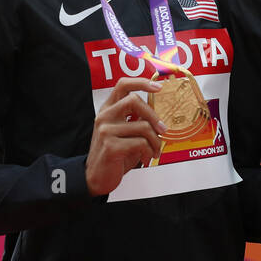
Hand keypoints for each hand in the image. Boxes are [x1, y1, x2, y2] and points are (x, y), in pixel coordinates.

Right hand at [85, 77, 166, 196]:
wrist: (97, 177)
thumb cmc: (116, 154)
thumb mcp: (127, 133)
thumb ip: (138, 120)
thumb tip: (160, 114)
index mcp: (109, 109)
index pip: (123, 85)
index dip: (141, 82)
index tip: (158, 87)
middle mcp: (105, 116)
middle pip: (134, 101)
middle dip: (154, 116)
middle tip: (163, 130)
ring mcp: (106, 130)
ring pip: (143, 126)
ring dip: (156, 141)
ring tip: (155, 151)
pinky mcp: (111, 146)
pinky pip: (141, 143)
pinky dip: (149, 151)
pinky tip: (146, 158)